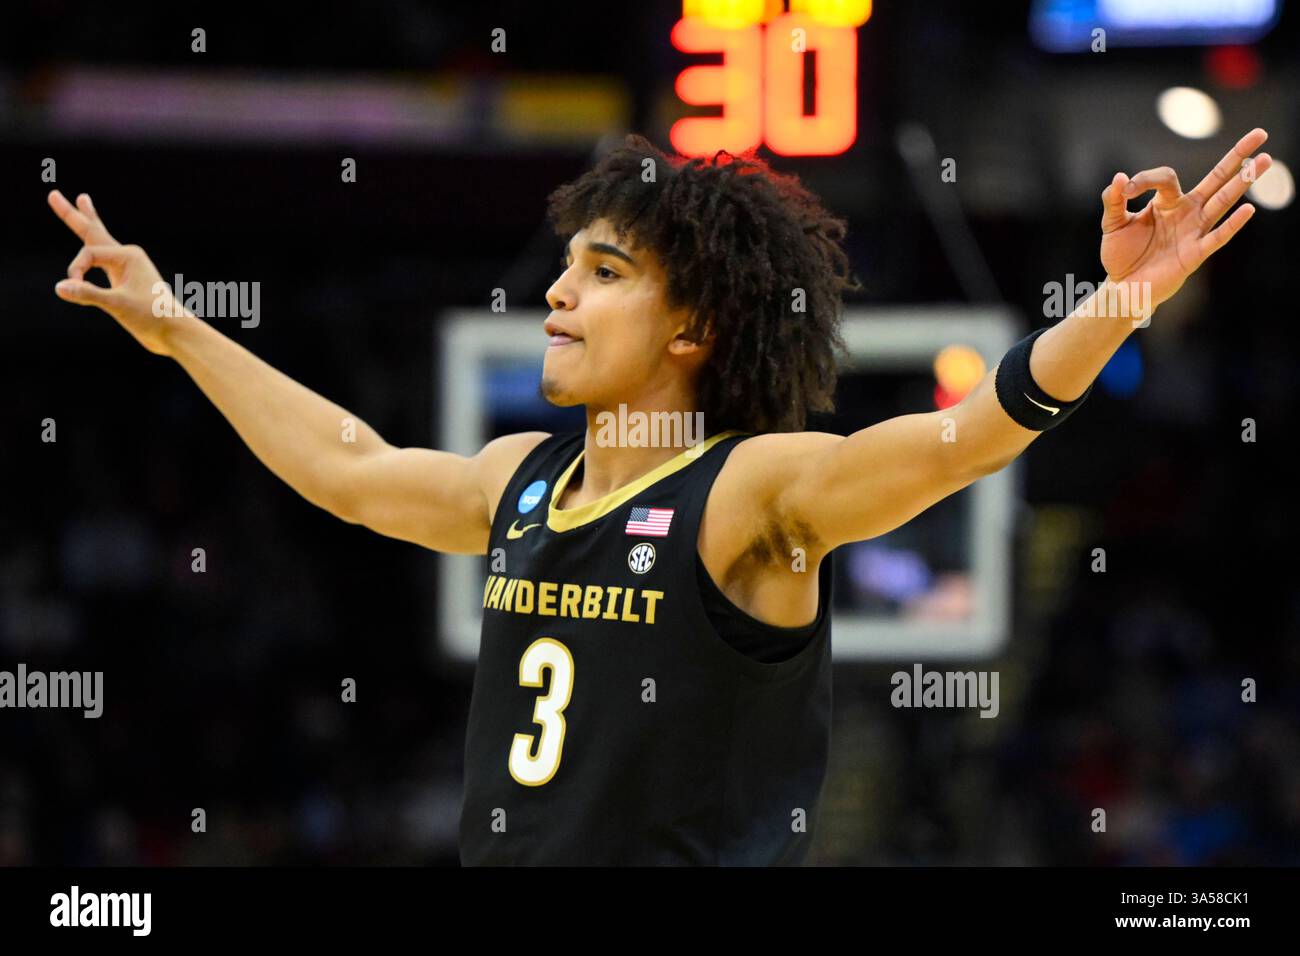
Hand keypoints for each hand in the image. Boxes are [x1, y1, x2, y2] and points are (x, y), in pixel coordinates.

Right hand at [48, 190, 185, 355]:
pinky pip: (102, 261)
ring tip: (83, 200)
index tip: (74, 289)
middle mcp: (127, 257)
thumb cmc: (152, 317)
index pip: (88, 254)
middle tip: (53, 194)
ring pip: (99, 242)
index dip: (77, 271)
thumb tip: (61, 287)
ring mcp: (125, 269)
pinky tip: (92, 248)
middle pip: (93, 231)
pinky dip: (93, 250)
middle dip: (74, 214)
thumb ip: (88, 294)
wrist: (175, 333)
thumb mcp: (118, 305)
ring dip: (89, 222)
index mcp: (128, 255)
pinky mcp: (124, 282)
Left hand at [1099, 127, 1271, 310]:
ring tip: (1264, 160)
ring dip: (1242, 182)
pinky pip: (1217, 237)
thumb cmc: (1122, 254)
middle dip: (1237, 156)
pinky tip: (1248, 209)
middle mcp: (1187, 212)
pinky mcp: (1195, 253)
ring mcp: (1194, 231)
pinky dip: (1232, 224)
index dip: (1145, 179)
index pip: (1166, 177)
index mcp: (1167, 202)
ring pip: (1222, 202)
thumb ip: (1113, 200)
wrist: (1124, 287)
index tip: (1127, 191)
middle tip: (1260, 133)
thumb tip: (1119, 177)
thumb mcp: (1113, 224)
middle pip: (1216, 179)